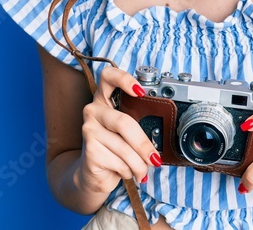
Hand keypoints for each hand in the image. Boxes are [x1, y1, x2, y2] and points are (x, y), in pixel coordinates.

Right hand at [77, 66, 160, 195]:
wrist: (93, 175)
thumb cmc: (115, 150)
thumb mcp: (126, 133)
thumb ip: (138, 123)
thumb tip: (163, 131)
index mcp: (104, 99)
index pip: (108, 76)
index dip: (124, 79)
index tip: (140, 91)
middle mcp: (93, 110)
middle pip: (125, 123)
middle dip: (144, 145)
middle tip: (155, 158)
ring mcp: (88, 129)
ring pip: (124, 148)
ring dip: (139, 164)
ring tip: (142, 171)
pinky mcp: (89, 150)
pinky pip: (119, 162)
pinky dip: (129, 171)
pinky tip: (126, 172)